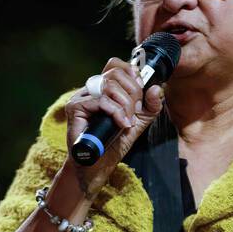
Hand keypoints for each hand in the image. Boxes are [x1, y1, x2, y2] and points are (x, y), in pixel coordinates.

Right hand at [64, 57, 164, 200]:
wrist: (98, 166)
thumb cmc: (113, 143)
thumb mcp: (138, 122)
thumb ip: (150, 106)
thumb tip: (157, 88)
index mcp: (104, 89)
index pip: (116, 65)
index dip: (131, 74)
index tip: (141, 92)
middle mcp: (91, 89)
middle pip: (115, 73)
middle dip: (132, 92)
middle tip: (134, 112)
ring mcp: (81, 97)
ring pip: (109, 85)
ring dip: (125, 104)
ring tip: (126, 121)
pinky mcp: (75, 108)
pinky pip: (101, 100)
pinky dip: (116, 112)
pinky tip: (121, 124)